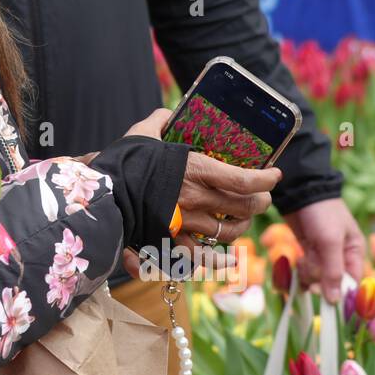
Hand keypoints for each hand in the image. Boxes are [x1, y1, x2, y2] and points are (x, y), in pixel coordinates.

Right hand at [123, 108, 281, 250]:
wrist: (99, 195)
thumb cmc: (122, 163)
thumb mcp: (141, 134)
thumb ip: (159, 122)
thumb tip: (168, 114)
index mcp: (195, 170)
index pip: (245, 180)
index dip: (267, 179)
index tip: (274, 175)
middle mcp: (196, 199)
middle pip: (244, 207)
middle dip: (260, 201)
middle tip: (262, 196)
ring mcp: (185, 223)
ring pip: (228, 231)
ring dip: (242, 225)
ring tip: (242, 218)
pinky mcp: (171, 241)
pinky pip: (202, 257)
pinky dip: (217, 260)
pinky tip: (226, 257)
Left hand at [285, 198, 365, 302]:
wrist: (300, 191)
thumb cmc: (322, 213)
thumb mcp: (330, 241)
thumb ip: (333, 271)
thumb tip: (334, 301)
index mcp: (355, 252)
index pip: (353, 283)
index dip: (341, 294)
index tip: (327, 301)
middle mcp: (341, 255)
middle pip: (332, 282)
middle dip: (320, 281)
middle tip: (310, 277)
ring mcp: (323, 254)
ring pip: (317, 277)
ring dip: (308, 273)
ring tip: (303, 259)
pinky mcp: (308, 250)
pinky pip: (307, 269)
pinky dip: (302, 268)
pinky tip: (298, 259)